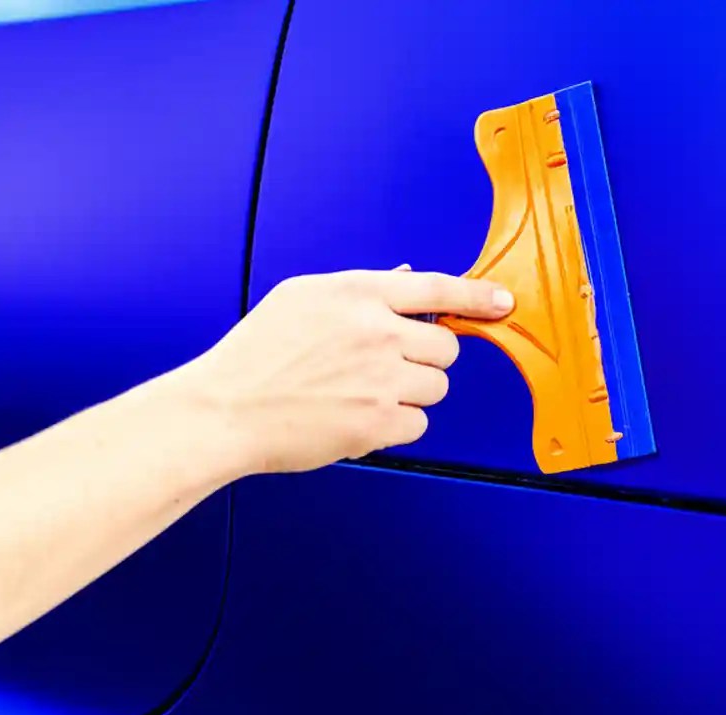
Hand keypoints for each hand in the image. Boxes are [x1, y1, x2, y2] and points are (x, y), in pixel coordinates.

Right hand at [172, 266, 513, 474]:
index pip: (437, 286)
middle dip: (425, 359)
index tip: (502, 301)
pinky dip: (396, 425)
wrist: (224, 411)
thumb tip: (406, 277)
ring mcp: (379, 378)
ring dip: (412, 393)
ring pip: (437, 387)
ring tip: (364, 393)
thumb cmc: (256, 356)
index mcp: (356, 293)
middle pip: (445, 346)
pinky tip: (358, 417)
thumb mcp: (301, 298)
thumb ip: (359, 288)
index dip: (478, 295)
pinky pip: (418, 423)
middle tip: (386, 367)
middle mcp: (375, 332)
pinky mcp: (377, 421)